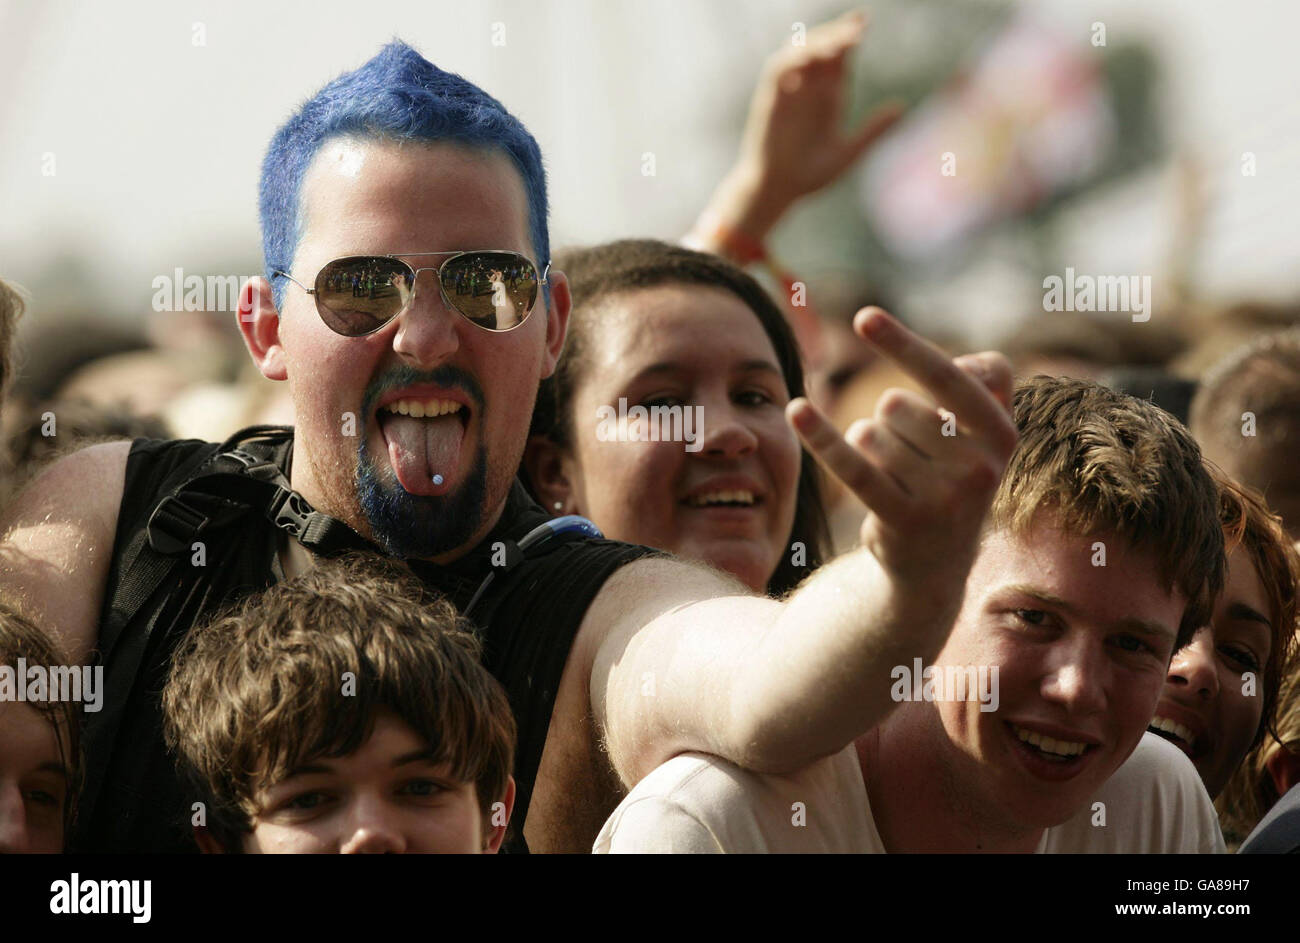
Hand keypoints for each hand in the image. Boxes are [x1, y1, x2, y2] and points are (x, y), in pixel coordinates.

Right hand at [740, 10, 902, 211]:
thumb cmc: (810, 176)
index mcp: (829, 97)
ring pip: (799, 54)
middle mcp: (810, 89)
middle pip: (822, 49)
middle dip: (837, 34)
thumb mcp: (847, 153)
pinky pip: (777, 71)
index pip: (840, 58)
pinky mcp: (769, 101)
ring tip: (836, 45)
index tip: (863, 19)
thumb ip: (872, 131)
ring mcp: (788, 93)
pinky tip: (808, 59)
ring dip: (816, 45)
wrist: (779, 191)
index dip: (850, 36)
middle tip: (856, 27)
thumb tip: (901, 107)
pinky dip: (790, 61)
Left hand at [787, 308, 1017, 587]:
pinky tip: (796, 409)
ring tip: (888, 470)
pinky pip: (853, 468)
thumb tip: (970, 363)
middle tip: (905, 450)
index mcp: (1001, 433)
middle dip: (886, 418)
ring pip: (871, 434)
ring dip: (865, 443)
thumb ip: (988, 382)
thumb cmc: (952, 473)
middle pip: (895, 404)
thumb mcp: (983, 429)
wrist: (937, 562)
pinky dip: (822, 437)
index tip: (862, 317)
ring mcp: (944, 498)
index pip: (949, 376)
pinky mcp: (904, 521)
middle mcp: (981, 467)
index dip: (903, 345)